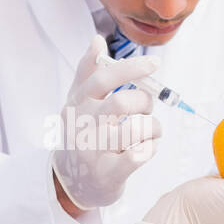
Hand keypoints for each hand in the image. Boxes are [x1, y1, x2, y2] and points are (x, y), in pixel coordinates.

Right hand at [51, 35, 162, 211]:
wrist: (69, 183)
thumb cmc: (80, 136)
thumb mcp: (77, 103)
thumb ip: (87, 72)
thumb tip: (96, 40)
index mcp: (77, 104)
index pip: (103, 77)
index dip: (131, 68)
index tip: (154, 63)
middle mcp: (82, 126)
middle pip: (122, 102)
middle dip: (144, 102)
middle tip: (147, 109)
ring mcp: (93, 152)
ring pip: (135, 129)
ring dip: (153, 128)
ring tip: (151, 131)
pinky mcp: (107, 174)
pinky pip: (139, 155)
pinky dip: (150, 148)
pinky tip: (146, 148)